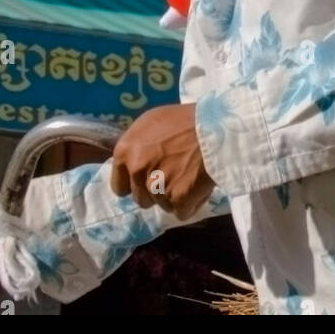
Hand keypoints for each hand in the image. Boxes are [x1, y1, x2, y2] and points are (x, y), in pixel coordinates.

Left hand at [109, 103, 213, 219]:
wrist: (215, 128)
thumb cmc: (183, 121)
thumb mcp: (150, 123)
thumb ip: (136, 147)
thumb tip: (132, 164)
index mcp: (124, 152)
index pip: (119, 187)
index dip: (134, 184)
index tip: (147, 179)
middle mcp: (136, 171)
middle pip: (140, 198)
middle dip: (154, 192)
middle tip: (173, 175)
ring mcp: (156, 187)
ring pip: (161, 206)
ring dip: (173, 197)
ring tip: (188, 176)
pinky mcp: (178, 200)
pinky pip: (181, 212)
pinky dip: (189, 204)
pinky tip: (197, 186)